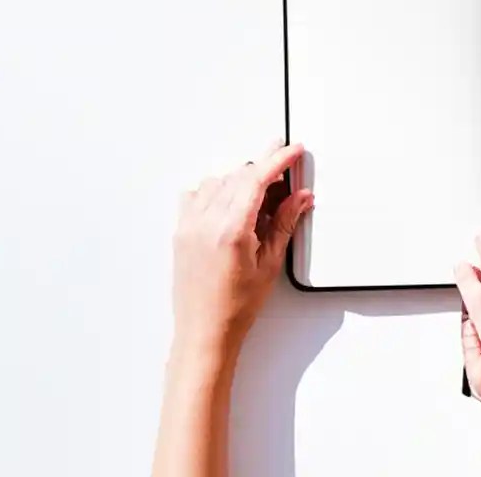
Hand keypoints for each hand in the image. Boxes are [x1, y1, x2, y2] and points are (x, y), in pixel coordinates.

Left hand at [170, 141, 313, 360]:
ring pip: (216, 181)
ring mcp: (189, 225)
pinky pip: (195, 195)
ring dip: (240, 179)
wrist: (205, 330)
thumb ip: (285, 224)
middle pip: (237, 175)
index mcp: (230, 229)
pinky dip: (214, 190)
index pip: (256, 178)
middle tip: (285, 168)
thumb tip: (299, 198)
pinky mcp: (180, 231)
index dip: (278, 160)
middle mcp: (205, 222)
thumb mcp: (269, 263)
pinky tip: (229, 202)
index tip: (292, 150)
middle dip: (263, 167)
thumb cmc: (235, 306)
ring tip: (261, 194)